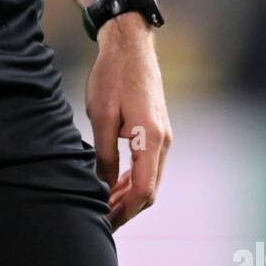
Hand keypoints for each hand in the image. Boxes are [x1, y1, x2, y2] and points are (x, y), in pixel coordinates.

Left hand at [85, 13, 172, 230]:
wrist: (131, 44)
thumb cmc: (114, 75)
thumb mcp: (101, 115)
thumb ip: (104, 154)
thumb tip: (104, 185)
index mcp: (150, 138)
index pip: (143, 190)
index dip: (124, 210)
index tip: (106, 220)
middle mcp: (163, 141)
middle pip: (150, 189)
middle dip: (127, 208)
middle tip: (102, 218)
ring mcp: (164, 135)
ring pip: (150, 178)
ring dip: (130, 195)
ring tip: (106, 204)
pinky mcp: (158, 129)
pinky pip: (149, 164)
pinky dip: (134, 178)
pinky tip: (116, 182)